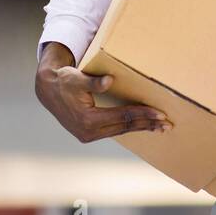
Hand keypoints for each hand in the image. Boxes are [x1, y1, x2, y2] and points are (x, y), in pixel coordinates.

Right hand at [34, 41, 172, 142]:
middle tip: (168, 124)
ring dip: (141, 128)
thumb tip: (109, 81)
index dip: (143, 114)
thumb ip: (93, 82)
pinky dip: (130, 128)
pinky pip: (115, 130)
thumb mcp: (76, 79)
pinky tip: (142, 127)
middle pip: (125, 127)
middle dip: (148, 125)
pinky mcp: (89, 133)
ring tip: (160, 128)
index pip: (123, 117)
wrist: (47, 90)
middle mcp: (89, 131)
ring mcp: (89, 135)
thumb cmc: (63, 81)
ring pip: (121, 131)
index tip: (160, 114)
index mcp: (88, 119)